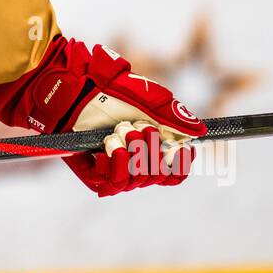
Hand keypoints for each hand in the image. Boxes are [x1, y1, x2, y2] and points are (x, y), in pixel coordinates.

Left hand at [36, 41, 203, 196]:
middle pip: (159, 175)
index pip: (176, 172)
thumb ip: (173, 114)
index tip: (178, 146)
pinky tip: (109, 145)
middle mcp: (136, 161)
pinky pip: (115, 184)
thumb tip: (199, 130)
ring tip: (118, 132)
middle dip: (151, 148)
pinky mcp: (95, 175)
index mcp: (152, 145)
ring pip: (139, 180)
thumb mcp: (146, 98)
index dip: (180, 163)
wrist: (73, 89)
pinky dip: (117, 163)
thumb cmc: (108, 89)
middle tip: (134, 126)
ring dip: (132, 152)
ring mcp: (116, 170)